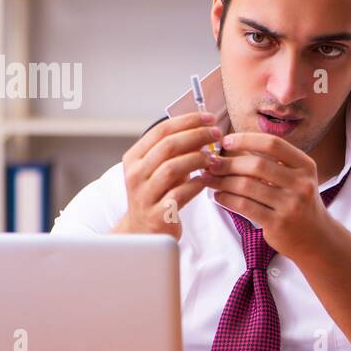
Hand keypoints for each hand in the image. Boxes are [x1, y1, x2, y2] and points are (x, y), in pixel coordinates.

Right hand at [112, 111, 222, 239]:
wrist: (142, 232)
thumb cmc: (157, 194)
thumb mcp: (159, 169)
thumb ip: (175, 150)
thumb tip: (203, 125)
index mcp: (134, 158)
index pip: (160, 131)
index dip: (187, 121)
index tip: (209, 117)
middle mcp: (135, 175)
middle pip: (167, 147)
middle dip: (196, 136)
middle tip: (217, 134)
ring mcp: (144, 196)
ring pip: (172, 168)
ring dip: (197, 159)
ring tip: (214, 157)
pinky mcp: (158, 215)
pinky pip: (180, 194)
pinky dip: (196, 184)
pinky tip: (207, 179)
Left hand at [205, 131, 329, 260]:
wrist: (317, 238)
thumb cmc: (299, 203)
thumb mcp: (297, 178)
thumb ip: (273, 163)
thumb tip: (232, 148)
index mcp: (305, 166)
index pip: (272, 144)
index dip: (246, 139)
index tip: (226, 140)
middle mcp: (301, 184)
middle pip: (257, 165)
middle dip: (229, 163)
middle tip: (211, 163)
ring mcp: (291, 205)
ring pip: (247, 186)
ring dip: (223, 181)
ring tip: (209, 179)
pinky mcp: (278, 223)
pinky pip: (245, 206)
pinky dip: (227, 199)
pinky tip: (219, 196)